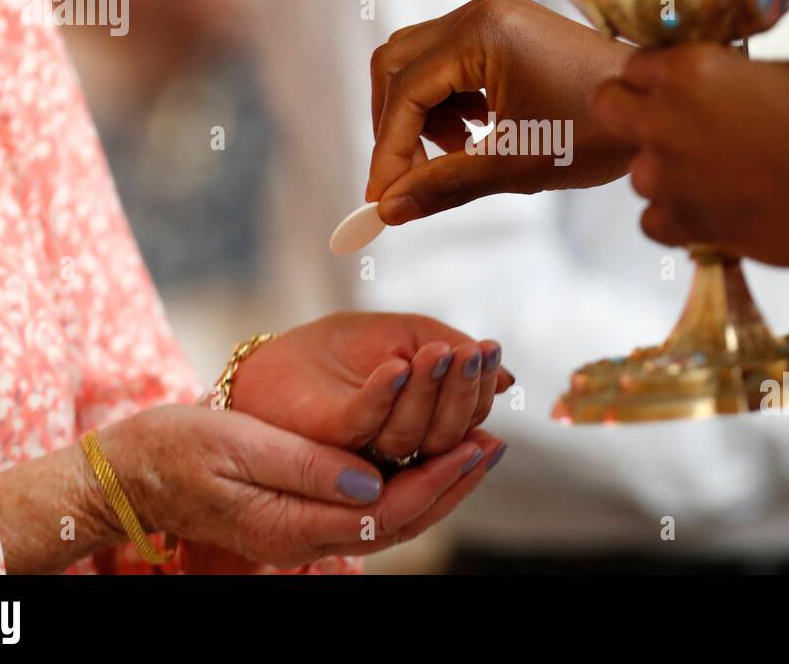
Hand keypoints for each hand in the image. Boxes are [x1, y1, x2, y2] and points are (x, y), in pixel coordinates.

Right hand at [0, 405, 504, 572]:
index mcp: (291, 523)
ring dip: (435, 487)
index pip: (385, 512)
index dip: (437, 480)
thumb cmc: (179, 448)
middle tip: (494, 445)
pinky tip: (423, 456)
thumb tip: (373, 482)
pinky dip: (405, 485)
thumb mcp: (239, 447)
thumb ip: (307, 467)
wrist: (132, 471)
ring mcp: (300, 532)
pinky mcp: (297, 515)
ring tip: (474, 448)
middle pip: (397, 524)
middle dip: (450, 486)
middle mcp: (302, 538)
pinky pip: (366, 511)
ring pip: (386, 522)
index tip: (476, 444)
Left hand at [231, 312, 514, 459]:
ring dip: (428, 390)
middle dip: (463, 391)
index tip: (489, 349)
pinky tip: (397, 365)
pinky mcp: (327, 440)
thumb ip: (452, 351)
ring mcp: (363, 452)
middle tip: (472, 353)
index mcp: (426, 428)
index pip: (467, 417)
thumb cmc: (347, 347)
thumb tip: (507, 377)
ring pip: (410, 434)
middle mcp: (400, 451)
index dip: (480, 386)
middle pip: (447, 433)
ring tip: (438, 352)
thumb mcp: (408, 337)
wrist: (281, 355)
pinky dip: (383, 394)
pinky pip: (362, 423)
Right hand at [366, 0, 634, 223]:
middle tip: (405, 179)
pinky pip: (448, 64)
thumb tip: (388, 209)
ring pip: (418, 63)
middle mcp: (482, 12)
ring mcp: (493, 17)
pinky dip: (445, 104)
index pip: (407, 91)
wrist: (658, 110)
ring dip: (420, 115)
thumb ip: (445, 184)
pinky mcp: (504, 30)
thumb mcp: (516, 164)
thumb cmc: (598, 132)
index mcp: (484, 32)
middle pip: (397, 64)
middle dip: (394, 125)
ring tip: (455, 155)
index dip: (389, 148)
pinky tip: (472, 137)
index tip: (380, 198)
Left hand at [590, 45, 788, 265]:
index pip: (637, 60)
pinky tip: (705, 209)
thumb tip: (742, 75)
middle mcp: (662, 119)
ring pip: (635, 169)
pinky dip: (673, 216)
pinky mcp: (677, 222)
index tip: (678, 81)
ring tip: (708, 174)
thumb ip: (752, 66)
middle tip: (667, 119)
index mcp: (689, 69)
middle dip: (629, 107)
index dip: (657, 71)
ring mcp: (664, 175)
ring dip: (663, 169)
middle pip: (606, 104)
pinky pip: (652, 219)